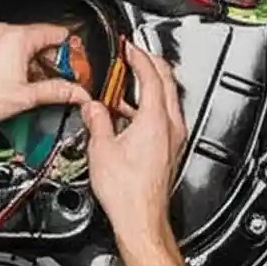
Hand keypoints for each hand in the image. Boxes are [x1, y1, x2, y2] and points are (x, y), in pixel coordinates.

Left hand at [0, 23, 90, 133]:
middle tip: (50, 75)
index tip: (70, 61)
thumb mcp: (26, 97)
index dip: (67, 49)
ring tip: (23, 79)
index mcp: (18, 38)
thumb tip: (75, 92)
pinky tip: (2, 75)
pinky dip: (3, 54)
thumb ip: (57, 92)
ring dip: (24, 56)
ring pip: (13, 39)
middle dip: (45, 56)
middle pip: (34, 37)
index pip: (55, 33)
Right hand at [81, 44, 186, 249]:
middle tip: (136, 54)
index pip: (152, 75)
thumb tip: (92, 106)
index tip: (129, 46)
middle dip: (151, 63)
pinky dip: (150, 105)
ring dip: (151, 84)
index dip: (139, 57)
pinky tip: (131, 111)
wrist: (140, 218)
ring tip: (130, 80)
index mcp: (156, 120)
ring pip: (168, 98)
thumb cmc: (127, 191)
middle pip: (168, 82)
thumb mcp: (101, 149)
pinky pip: (165, 116)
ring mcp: (174, 138)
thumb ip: (97, 120)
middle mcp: (171, 127)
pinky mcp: (170, 149)